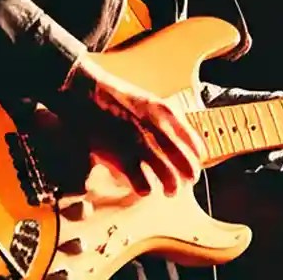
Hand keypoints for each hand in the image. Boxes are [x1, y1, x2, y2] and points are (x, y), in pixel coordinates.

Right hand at [58, 56, 204, 195]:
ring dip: (171, 187)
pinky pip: (143, 184)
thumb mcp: (148, 100)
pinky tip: (143, 186)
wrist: (86, 93)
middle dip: (189, 176)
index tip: (196, 162)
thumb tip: (179, 133)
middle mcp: (158, 132)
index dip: (196, 157)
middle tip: (186, 182)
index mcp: (166, 114)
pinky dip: (145, 188)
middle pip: (186, 165)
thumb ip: (165, 117)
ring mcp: (142, 147)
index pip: (194, 143)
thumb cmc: (114, 96)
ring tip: (169, 190)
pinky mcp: (123, 159)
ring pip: (169, 179)